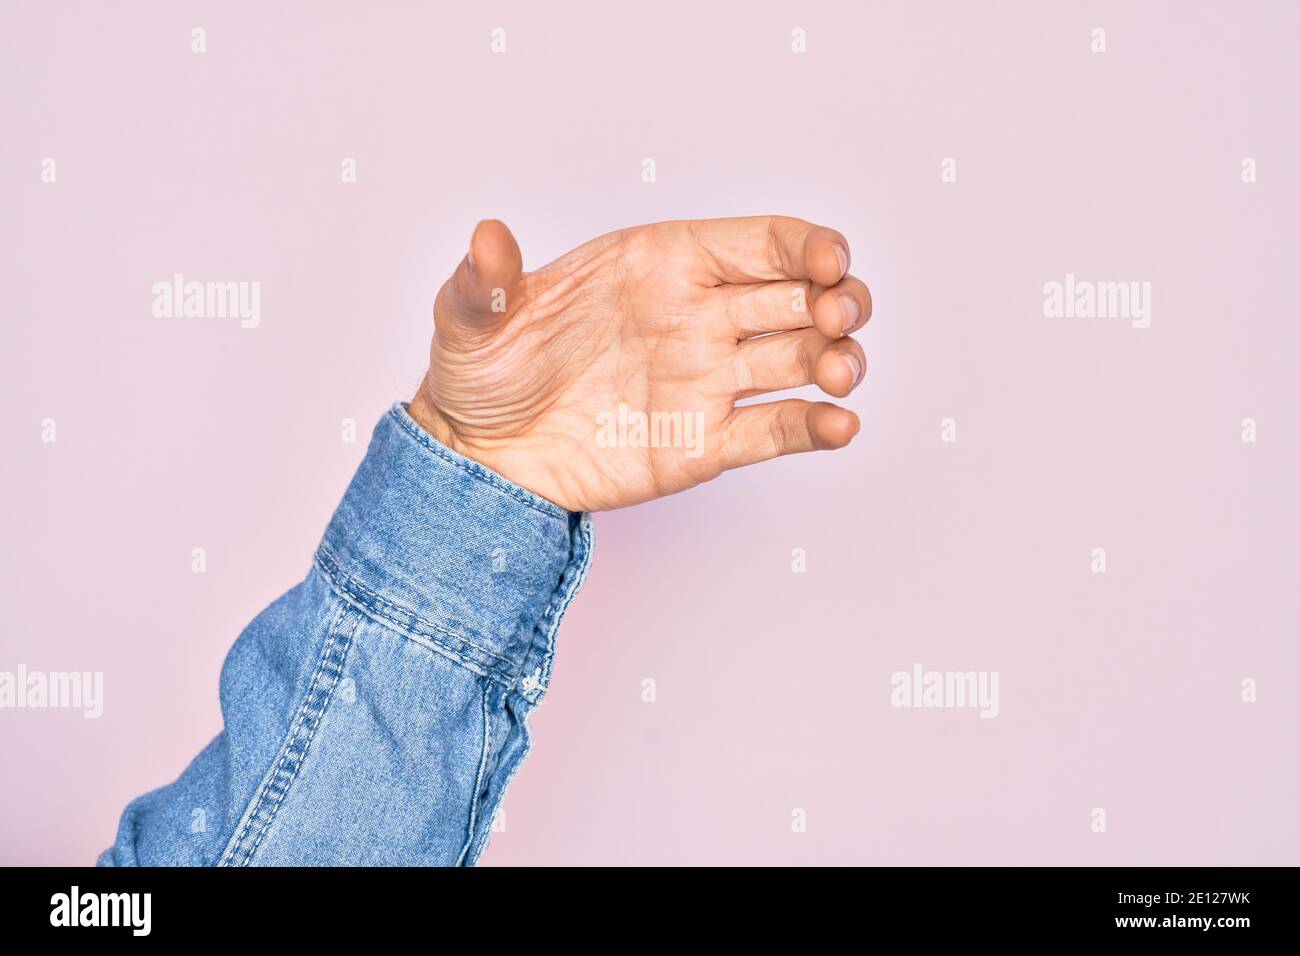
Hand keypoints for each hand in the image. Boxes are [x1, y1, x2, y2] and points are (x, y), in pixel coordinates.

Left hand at [407, 216, 871, 511]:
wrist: (478, 458)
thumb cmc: (480, 374)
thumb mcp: (468, 318)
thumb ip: (485, 280)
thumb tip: (486, 238)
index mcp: (660, 264)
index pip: (757, 241)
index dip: (806, 244)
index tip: (830, 259)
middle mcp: (698, 316)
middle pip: (800, 295)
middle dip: (837, 299)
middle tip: (839, 315)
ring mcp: (707, 380)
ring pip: (802, 358)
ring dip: (839, 359)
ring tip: (840, 373)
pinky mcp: (705, 444)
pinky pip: (776, 431)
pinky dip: (815, 428)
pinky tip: (839, 425)